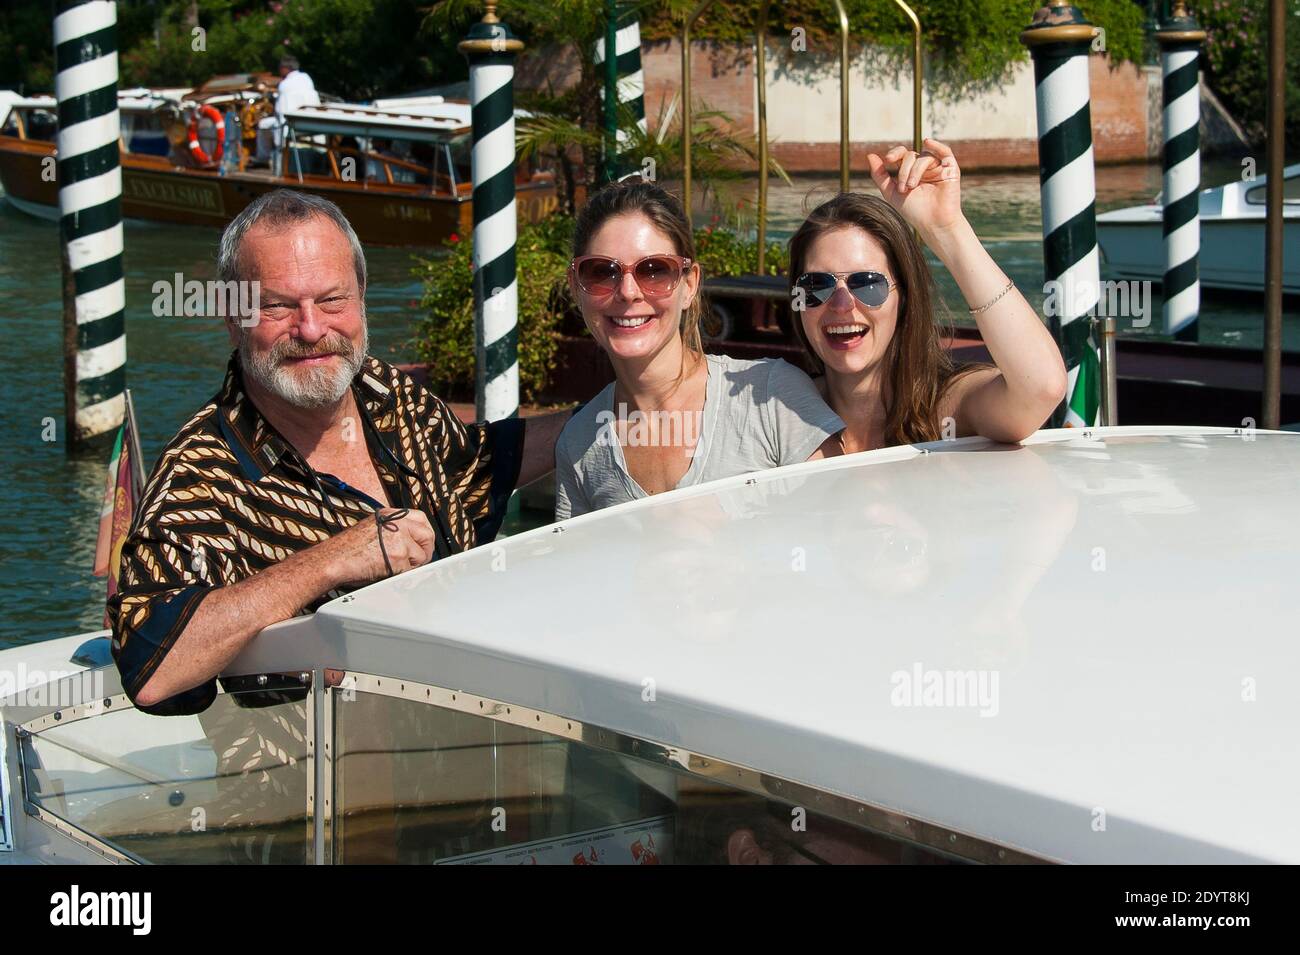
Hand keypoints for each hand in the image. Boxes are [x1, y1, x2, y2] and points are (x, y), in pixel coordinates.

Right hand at [321, 507, 435, 586]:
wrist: (333, 559)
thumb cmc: (346, 548)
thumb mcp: (372, 528)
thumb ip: (391, 529)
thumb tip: (409, 541)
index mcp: (390, 514)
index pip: (421, 518)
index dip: (424, 534)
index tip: (423, 543)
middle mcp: (397, 523)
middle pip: (428, 535)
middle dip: (426, 550)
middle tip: (418, 560)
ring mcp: (399, 538)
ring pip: (422, 555)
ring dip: (412, 565)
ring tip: (396, 567)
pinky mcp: (399, 556)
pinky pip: (411, 570)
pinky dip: (403, 575)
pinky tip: (389, 572)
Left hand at [866, 138, 964, 240]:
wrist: (933, 223)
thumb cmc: (914, 211)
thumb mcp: (891, 193)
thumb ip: (880, 175)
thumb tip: (870, 155)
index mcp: (910, 172)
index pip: (902, 154)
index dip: (895, 153)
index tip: (887, 159)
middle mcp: (924, 168)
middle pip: (911, 156)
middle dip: (904, 171)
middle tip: (903, 189)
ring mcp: (937, 167)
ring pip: (923, 157)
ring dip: (914, 171)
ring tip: (911, 187)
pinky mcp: (951, 169)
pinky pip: (944, 152)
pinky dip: (936, 145)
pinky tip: (927, 142)